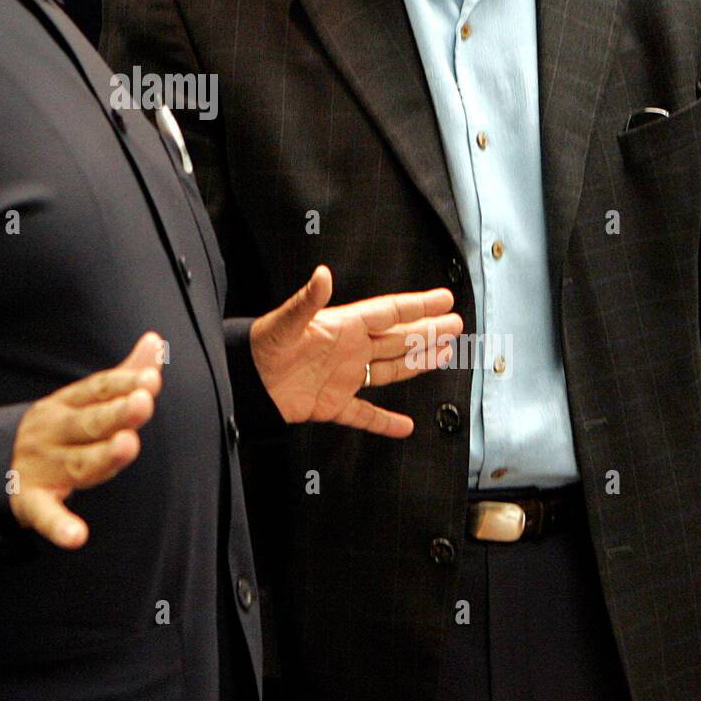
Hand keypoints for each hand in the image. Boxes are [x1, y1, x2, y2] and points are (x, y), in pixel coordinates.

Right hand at [9, 333, 163, 548]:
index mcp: (67, 405)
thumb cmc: (58, 432)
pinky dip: (59, 526)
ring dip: (102, 456)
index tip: (151, 378)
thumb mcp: (83, 401)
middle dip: (117, 413)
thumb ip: (122, 375)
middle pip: (89, 422)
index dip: (123, 382)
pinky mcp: (32, 502)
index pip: (97, 389)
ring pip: (77, 463)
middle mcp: (54, 432)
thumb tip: (155, 339)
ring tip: (128, 446)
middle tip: (144, 402)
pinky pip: (46, 516)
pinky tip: (76, 536)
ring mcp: (41, 466)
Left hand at [249, 265, 461, 436]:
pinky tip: (405, 426)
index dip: (418, 305)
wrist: (245, 381)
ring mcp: (344, 377)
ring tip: (444, 354)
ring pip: (390, 369)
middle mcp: (350, 349)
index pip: (389, 313)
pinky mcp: (333, 404)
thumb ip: (307, 300)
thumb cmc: (262, 345)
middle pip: (397, 339)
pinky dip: (384, 422)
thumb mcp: (285, 322)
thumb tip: (323, 274)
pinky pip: (365, 414)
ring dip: (417, 363)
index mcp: (344, 326)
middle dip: (427, 331)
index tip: (444, 298)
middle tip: (456, 324)